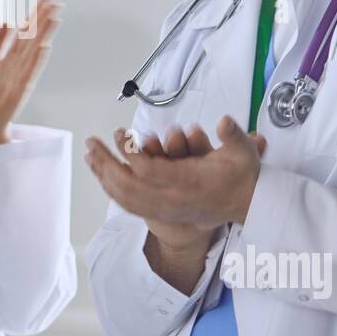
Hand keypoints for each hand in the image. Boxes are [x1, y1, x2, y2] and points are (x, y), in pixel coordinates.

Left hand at [0, 0, 61, 143]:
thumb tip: (7, 21)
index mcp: (10, 59)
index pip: (25, 32)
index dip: (35, 15)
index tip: (47, 0)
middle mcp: (18, 66)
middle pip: (32, 38)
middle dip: (43, 20)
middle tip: (57, 2)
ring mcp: (19, 78)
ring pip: (33, 52)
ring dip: (44, 36)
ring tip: (55, 19)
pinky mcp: (18, 92)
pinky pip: (28, 74)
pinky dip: (36, 61)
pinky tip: (44, 47)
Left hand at [84, 115, 266, 234]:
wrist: (246, 206)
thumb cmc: (242, 176)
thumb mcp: (245, 152)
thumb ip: (234, 135)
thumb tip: (225, 122)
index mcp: (190, 183)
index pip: (150, 171)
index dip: (131, 153)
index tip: (119, 134)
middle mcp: (173, 199)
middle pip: (129, 186)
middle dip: (106, 163)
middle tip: (91, 143)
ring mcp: (166, 209)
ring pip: (125, 198)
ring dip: (104, 176)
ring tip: (90, 157)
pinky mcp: (162, 213)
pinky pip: (130, 205)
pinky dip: (113, 190)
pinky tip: (102, 176)